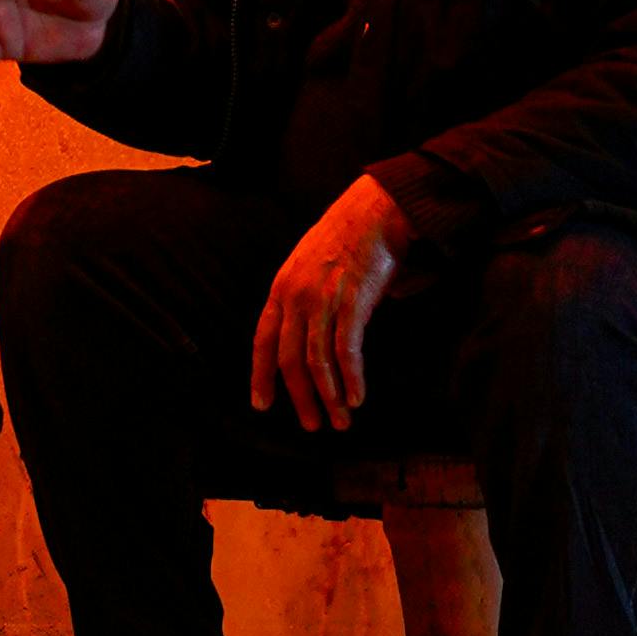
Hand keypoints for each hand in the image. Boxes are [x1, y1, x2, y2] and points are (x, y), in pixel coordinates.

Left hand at [251, 173, 412, 432]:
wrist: (375, 209)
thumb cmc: (346, 237)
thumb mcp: (308, 264)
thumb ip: (302, 297)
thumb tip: (306, 332)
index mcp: (281, 288)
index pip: (263, 340)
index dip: (261, 375)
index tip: (261, 405)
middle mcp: (296, 297)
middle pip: (289, 360)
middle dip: (300, 398)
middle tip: (311, 425)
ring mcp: (323, 300)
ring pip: (317, 362)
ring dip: (328, 397)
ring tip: (339, 422)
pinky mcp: (352, 302)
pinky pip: (347, 350)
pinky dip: (351, 378)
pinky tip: (356, 398)